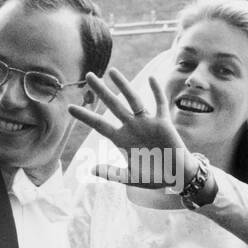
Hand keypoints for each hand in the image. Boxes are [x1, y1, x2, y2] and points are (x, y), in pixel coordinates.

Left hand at [68, 68, 193, 189]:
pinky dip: (156, 92)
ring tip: (112, 71)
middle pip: (113, 105)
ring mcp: (147, 123)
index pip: (99, 124)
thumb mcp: (131, 177)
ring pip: (133, 100)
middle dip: (101, 91)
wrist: (176, 177)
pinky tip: (151, 79)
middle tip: (88, 75)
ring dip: (123, 85)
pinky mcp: (163, 123)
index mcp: (121, 139)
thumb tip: (90, 168)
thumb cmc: (153, 177)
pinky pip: (160, 104)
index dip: (86, 116)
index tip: (70, 107)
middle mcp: (132, 127)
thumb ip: (112, 173)